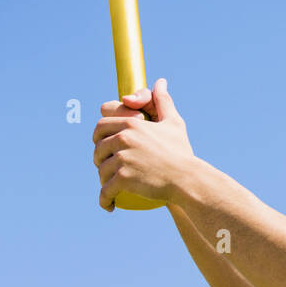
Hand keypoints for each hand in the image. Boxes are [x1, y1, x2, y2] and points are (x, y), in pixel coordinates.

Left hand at [92, 78, 195, 210]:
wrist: (187, 179)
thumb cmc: (181, 152)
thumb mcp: (173, 123)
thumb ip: (164, 101)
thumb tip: (160, 82)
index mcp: (131, 124)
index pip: (101, 126)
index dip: (98, 136)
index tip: (103, 146)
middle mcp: (123, 139)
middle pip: (98, 148)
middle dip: (99, 158)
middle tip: (107, 167)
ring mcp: (122, 159)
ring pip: (101, 170)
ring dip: (102, 180)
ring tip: (110, 186)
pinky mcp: (123, 179)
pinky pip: (106, 191)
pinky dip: (104, 200)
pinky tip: (107, 205)